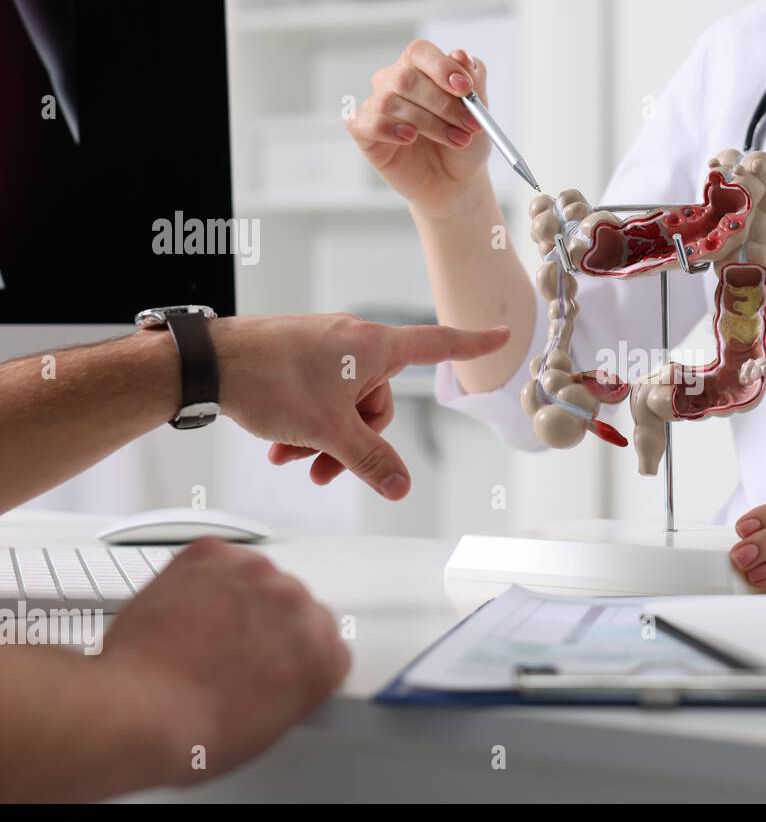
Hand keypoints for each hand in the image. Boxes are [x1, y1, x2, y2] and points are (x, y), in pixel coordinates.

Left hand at [96, 540, 349, 784]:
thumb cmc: (194, 729)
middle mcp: (299, 605)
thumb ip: (293, 684)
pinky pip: (217, 558)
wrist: (138, 710)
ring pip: (256, 577)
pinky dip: (202, 577)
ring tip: (201, 629)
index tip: (273, 659)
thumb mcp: (269, 726)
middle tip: (230, 649)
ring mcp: (257, 574)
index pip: (325, 640)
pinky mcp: (212, 554)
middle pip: (293, 604)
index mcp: (324, 652)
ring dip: (237, 596)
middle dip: (267, 622)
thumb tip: (276, 672)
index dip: (293, 652)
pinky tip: (184, 608)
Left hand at [211, 313, 508, 498]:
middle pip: (380, 401)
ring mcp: (326, 348)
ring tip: (292, 459)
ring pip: (345, 405)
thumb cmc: (269, 381)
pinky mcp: (301, 356)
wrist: (206, 363)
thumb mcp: (328, 431)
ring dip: (324, 439)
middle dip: (354, 440)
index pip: (437, 344)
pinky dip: (307, 424)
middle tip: (323, 468)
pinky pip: (321, 396)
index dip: (473, 343)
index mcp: (374, 347)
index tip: (503, 333)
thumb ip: (370, 460)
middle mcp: (355, 341)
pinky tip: (279, 446)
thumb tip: (402, 487)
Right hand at [347, 40, 491, 217]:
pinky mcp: (364, 132)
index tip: (465, 88)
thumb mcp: (478, 111)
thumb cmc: (464, 142)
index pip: (419, 52)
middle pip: (405, 78)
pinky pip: (365, 122)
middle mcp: (394, 81)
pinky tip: (410, 138)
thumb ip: (474, 80)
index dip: (441, 67)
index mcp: (419, 68)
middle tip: (469, 124)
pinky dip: (388, 129)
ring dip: (429, 124)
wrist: (456, 182)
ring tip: (457, 140)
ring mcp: (377, 106)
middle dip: (442, 104)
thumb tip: (461, 55)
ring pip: (390, 103)